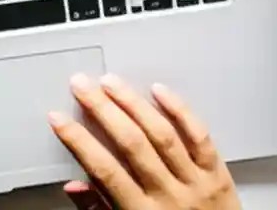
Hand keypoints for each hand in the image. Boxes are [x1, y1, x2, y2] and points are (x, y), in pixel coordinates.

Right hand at [49, 74, 239, 209]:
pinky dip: (180, 110)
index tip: (58, 118)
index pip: (105, 171)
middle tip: (82, 85)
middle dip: (102, 110)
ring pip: (162, 134)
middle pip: (132, 144)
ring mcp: (196, 182)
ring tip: (111, 82)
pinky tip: (159, 90)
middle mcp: (169, 195)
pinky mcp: (217, 173)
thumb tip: (74, 186)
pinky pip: (200, 136)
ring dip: (133, 103)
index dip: (79, 141)